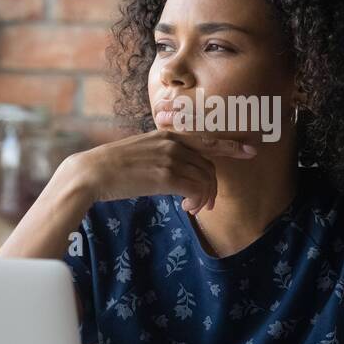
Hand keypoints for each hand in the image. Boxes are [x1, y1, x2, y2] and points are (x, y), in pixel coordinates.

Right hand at [64, 129, 255, 215]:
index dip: (231, 145)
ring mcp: (170, 158)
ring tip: (193, 209)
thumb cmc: (113, 167)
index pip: (207, 138)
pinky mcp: (165, 176)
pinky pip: (195, 189)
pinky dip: (196, 201)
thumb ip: (163, 155)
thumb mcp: (142, 152)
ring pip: (205, 178)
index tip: (251, 150)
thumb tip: (177, 173)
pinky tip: (186, 208)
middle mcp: (172, 142)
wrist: (92, 172)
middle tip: (208, 204)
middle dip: (214, 186)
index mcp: (167, 134)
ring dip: (204, 198)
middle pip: (209, 163)